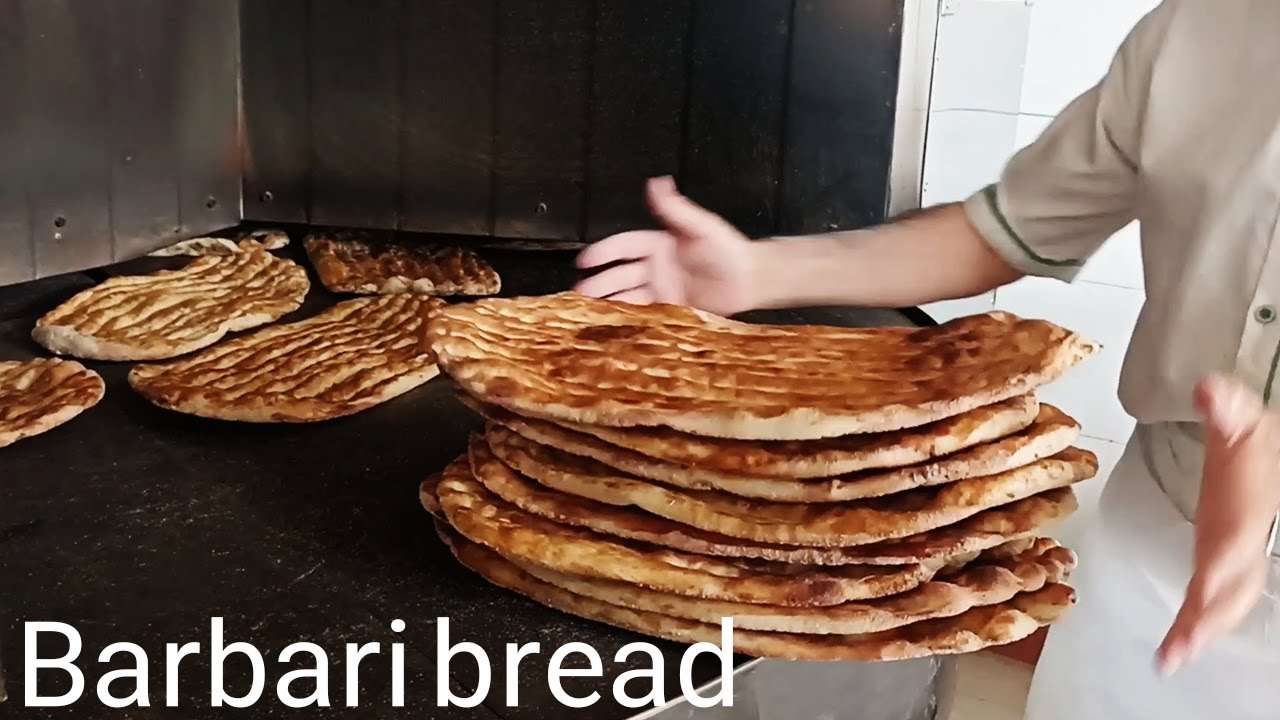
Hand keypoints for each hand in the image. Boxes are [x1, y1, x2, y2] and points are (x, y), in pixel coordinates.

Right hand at [574, 177, 757, 315]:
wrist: (750, 279)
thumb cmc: (727, 248)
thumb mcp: (701, 226)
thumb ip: (676, 209)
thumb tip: (657, 182)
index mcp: (656, 244)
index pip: (624, 246)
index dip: (604, 252)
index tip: (584, 260)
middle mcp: (654, 267)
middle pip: (620, 274)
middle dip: (599, 283)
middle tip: (578, 293)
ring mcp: (661, 290)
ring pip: (628, 296)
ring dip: (609, 303)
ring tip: (587, 312)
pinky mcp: (670, 310)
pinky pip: (645, 314)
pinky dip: (629, 319)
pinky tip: (613, 326)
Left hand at [1157, 374, 1279, 674]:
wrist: (1267, 456)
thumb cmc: (1252, 446)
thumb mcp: (1240, 420)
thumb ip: (1226, 407)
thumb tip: (1209, 388)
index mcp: (1244, 511)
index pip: (1233, 544)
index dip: (1222, 567)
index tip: (1202, 590)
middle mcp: (1244, 542)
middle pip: (1231, 586)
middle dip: (1208, 618)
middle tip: (1179, 650)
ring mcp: (1238, 558)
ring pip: (1226, 601)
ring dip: (1203, 631)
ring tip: (1173, 658)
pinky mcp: (1228, 565)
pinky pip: (1219, 600)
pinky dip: (1203, 625)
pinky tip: (1182, 645)